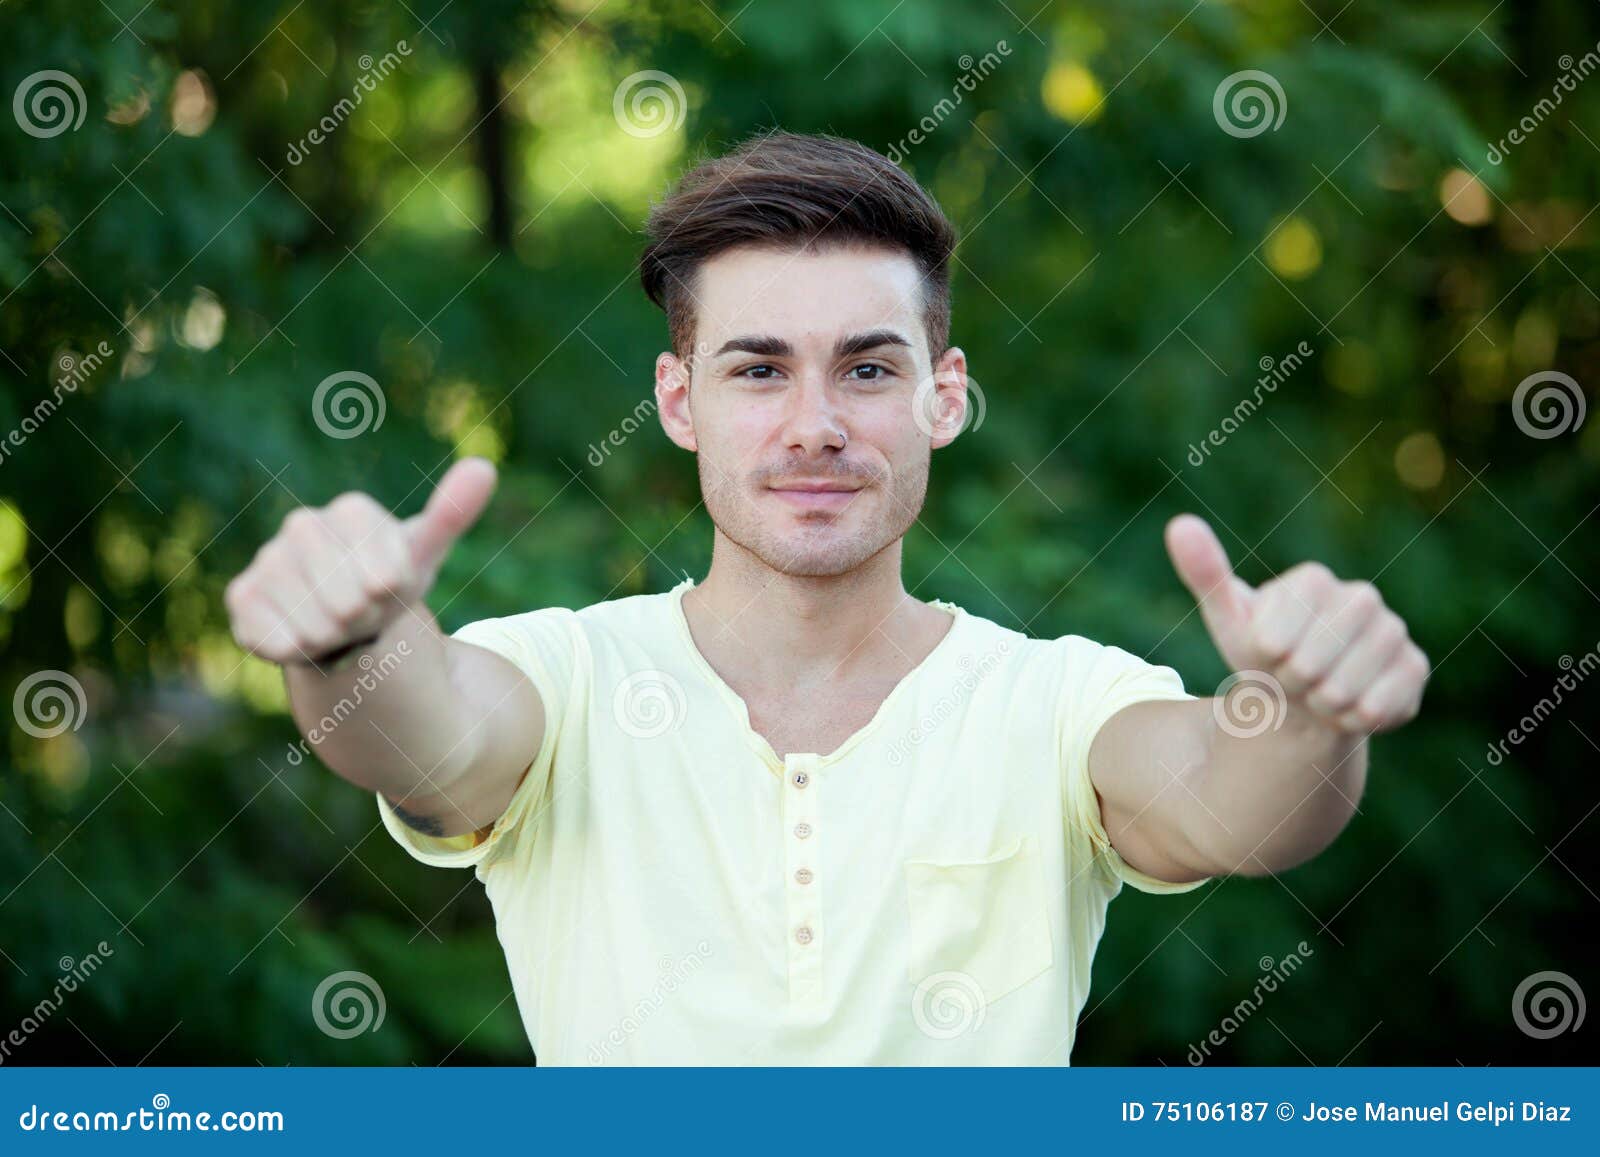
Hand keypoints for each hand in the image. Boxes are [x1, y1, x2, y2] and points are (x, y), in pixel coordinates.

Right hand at [226, 458, 497, 665]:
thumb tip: (484, 466)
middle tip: (365, 609)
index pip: (385, 572)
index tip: (391, 587)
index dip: (393, 593)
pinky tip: (303, 635)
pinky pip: (278, 638)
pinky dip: (300, 649)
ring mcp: (269, 559)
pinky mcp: (242, 596)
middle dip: (367, 618)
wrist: (345, 620)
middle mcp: (303, 525)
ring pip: (316, 624)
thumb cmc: (389, 585)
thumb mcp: (425, 554)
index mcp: (352, 510)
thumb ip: (453, 514)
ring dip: (336, 636)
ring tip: (338, 621)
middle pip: (350, 599)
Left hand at [1164, 513, 1429, 734]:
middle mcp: (1361, 597)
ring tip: (1318, 691)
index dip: (1264, 660)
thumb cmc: (1263, 653)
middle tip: (1294, 676)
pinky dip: (1351, 720)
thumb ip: (1206, 573)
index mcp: (1313, 580)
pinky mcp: (1415, 668)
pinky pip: (1376, 707)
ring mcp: (1394, 631)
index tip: (1269, 652)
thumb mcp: (1228, 618)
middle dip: (1291, 684)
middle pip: (1309, 665)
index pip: (1273, 639)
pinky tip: (1349, 706)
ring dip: (1319, 705)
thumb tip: (1179, 525)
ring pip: (1342, 690)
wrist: (1305, 694)